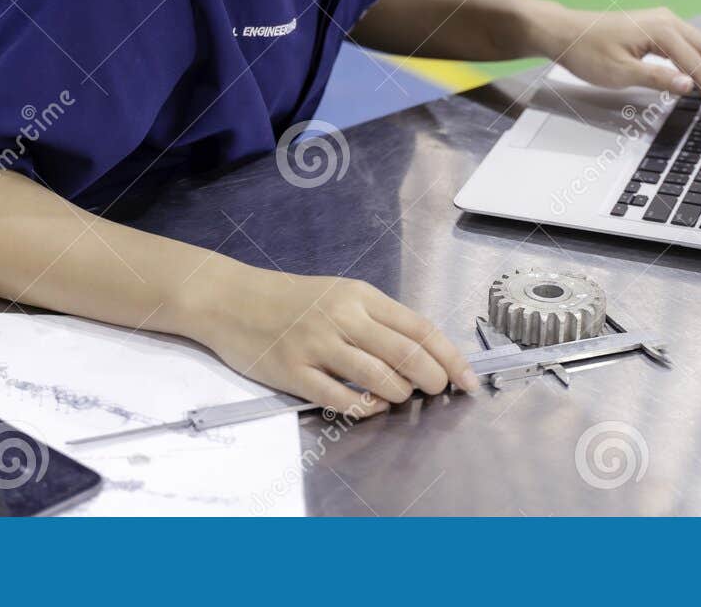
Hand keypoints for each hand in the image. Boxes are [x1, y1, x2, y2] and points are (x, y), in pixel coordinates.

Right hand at [201, 265, 480, 417]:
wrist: (232, 299)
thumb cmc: (291, 298)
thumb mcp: (340, 293)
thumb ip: (377, 318)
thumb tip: (423, 351)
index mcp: (360, 296)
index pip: (419, 328)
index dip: (450, 357)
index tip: (468, 379)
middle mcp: (342, 318)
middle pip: (405, 354)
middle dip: (432, 379)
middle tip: (437, 391)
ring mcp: (317, 346)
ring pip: (378, 378)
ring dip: (400, 393)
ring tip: (403, 397)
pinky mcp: (294, 372)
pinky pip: (340, 398)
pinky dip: (365, 407)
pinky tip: (374, 407)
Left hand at [534, 5, 700, 124]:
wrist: (565, 33)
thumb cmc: (587, 52)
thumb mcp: (619, 73)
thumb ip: (657, 78)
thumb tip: (691, 85)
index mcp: (662, 30)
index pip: (700, 66)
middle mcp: (669, 21)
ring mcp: (665, 23)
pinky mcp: (659, 29)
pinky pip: (691, 47)